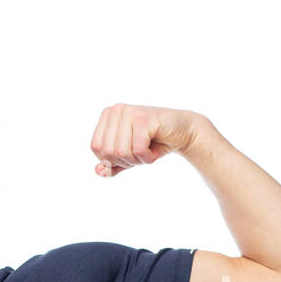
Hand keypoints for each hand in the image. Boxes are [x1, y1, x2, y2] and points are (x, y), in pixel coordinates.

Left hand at [89, 104, 206, 176]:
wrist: (184, 132)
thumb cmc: (153, 143)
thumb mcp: (128, 157)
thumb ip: (110, 166)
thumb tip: (97, 171)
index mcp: (108, 115)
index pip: (96, 147)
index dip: (111, 159)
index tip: (129, 153)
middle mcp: (116, 110)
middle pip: (107, 152)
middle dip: (125, 161)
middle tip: (141, 152)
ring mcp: (129, 112)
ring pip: (121, 152)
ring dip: (137, 159)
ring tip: (149, 149)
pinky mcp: (143, 119)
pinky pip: (137, 150)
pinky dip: (148, 157)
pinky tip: (156, 148)